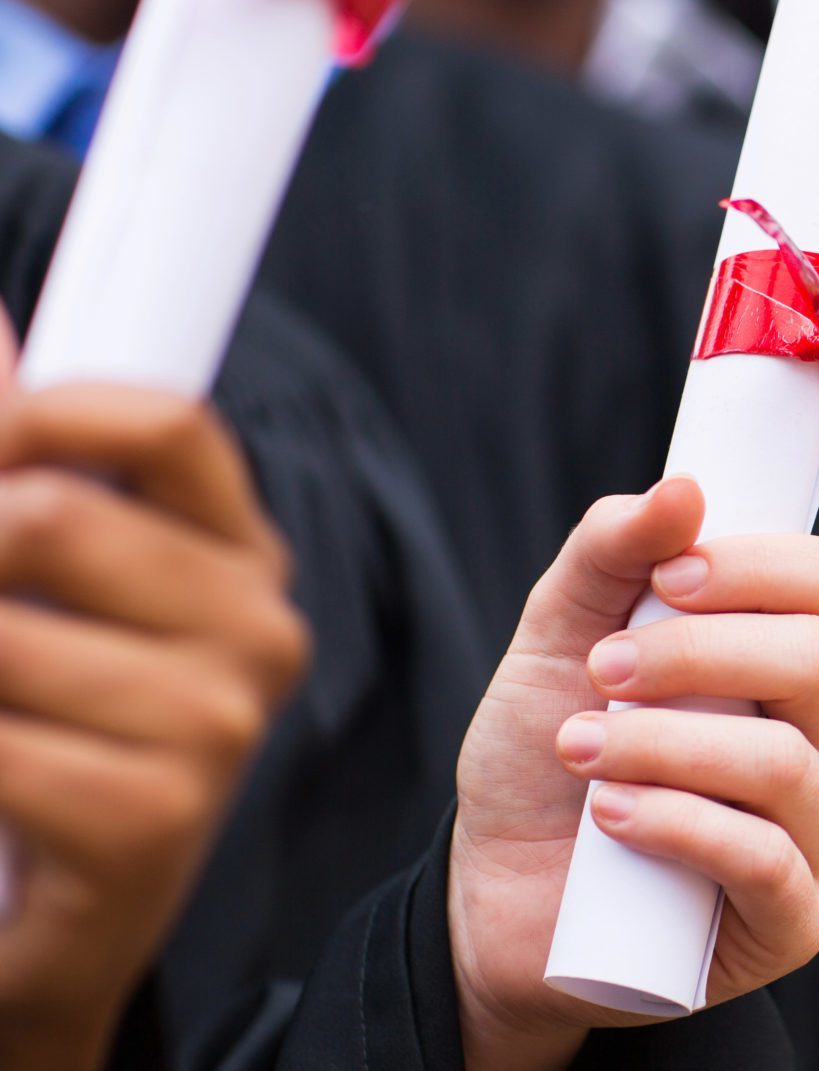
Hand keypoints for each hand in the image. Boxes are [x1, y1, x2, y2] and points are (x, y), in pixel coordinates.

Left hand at [0, 360, 308, 1067]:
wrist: (39, 943)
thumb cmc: (38, 746)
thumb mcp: (34, 595)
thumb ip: (20, 463)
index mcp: (238, 556)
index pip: (168, 421)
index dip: (41, 411)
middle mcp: (256, 630)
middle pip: (56, 517)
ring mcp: (220, 725)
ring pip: (0, 638)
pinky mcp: (154, 817)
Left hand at [447, 478, 818, 1070]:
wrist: (496, 898)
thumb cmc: (546, 756)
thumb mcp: (558, 636)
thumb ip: (611, 553)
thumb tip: (684, 488)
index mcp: (798, 663)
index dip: (765, 565)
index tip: (670, 574)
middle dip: (697, 653)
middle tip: (601, 669)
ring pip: (786, 765)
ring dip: (666, 744)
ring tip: (578, 748)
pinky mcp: (793, 924)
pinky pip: (766, 863)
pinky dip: (679, 825)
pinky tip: (610, 816)